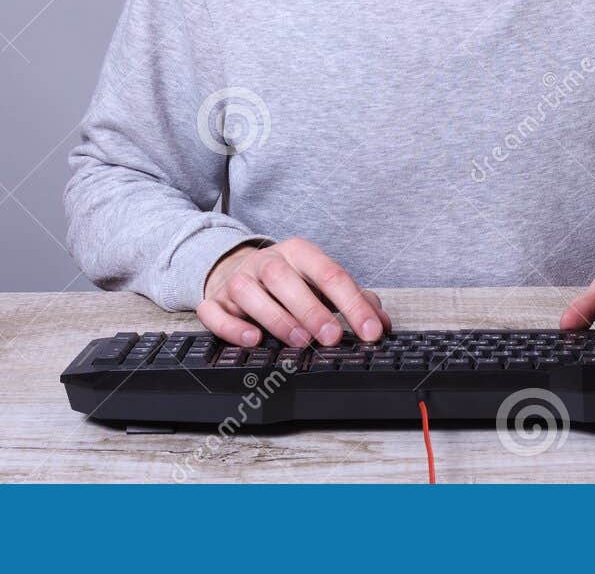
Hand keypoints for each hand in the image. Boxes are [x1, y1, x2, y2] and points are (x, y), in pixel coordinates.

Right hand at [197, 236, 391, 348]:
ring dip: (276, 318)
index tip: (371, 330)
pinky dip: (231, 327)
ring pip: (248, 292)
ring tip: (299, 341)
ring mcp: (237, 280)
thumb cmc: (289, 281)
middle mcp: (266, 262)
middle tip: (332, 337)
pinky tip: (252, 340)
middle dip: (310, 309)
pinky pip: (214, 311)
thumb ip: (352, 300)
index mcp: (299, 253)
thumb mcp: (320, 282)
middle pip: (284, 278)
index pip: (330, 273)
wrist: (236, 269)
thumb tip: (381, 323)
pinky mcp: (213, 300)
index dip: (353, 303)